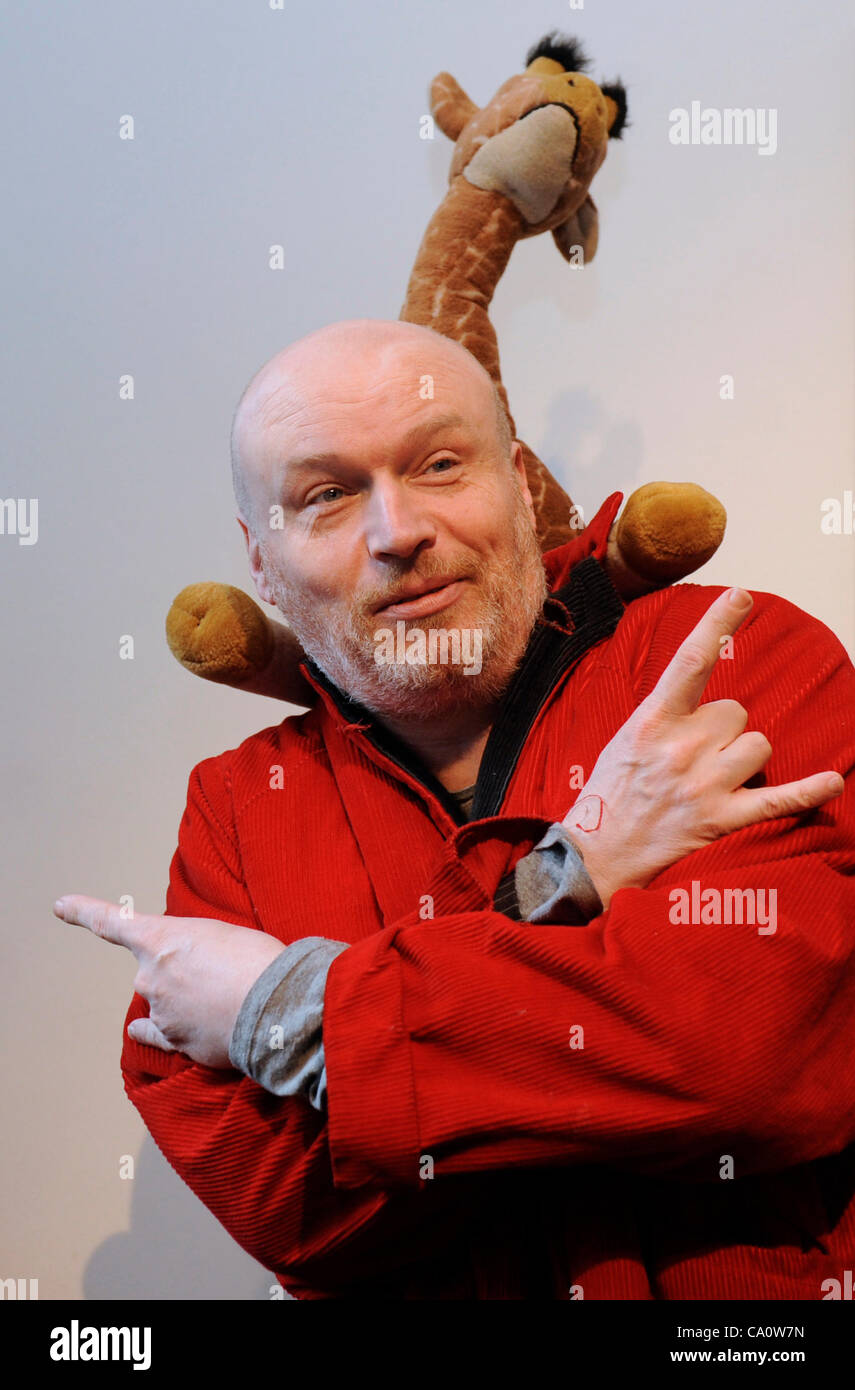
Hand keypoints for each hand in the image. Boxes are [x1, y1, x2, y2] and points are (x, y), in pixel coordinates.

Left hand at [52, 896, 285, 1066]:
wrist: (277, 1005)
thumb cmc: (258, 960)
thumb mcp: (222, 933)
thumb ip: (194, 945)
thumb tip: (191, 966)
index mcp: (162, 940)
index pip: (112, 922)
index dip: (83, 911)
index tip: (59, 906)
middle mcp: (151, 977)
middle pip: (153, 971)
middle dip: (179, 971)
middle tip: (221, 971)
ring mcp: (161, 1013)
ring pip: (162, 1002)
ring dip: (184, 999)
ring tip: (226, 997)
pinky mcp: (177, 1043)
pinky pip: (157, 1036)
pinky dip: (160, 1032)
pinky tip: (164, 1033)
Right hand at [562, 587, 844, 910]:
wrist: (594, 855)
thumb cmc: (610, 793)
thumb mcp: (626, 738)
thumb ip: (666, 713)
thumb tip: (709, 693)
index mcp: (652, 721)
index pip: (690, 661)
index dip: (717, 624)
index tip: (741, 595)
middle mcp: (680, 748)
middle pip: (736, 712)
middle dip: (724, 730)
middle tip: (694, 758)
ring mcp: (703, 784)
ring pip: (758, 745)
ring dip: (744, 759)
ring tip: (713, 781)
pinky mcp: (721, 820)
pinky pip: (778, 799)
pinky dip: (808, 791)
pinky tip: (832, 782)